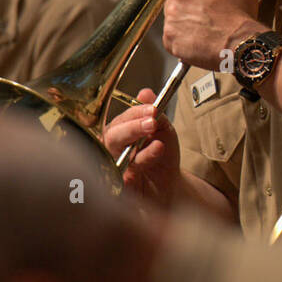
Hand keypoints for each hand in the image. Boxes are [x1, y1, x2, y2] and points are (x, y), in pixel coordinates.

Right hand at [102, 89, 181, 205]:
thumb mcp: (164, 132)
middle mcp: (112, 150)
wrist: (170, 189)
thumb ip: (155, 114)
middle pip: (112, 135)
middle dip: (132, 126)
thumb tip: (145, 93)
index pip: (122, 120)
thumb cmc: (162, 160)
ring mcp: (113, 168)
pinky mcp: (118, 185)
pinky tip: (156, 150)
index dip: (136, 111)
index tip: (153, 108)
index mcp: (121, 134)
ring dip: (135, 139)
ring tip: (155, 134)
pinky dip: (143, 159)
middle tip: (151, 121)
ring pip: (115, 151)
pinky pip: (125, 171)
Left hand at [161, 0, 265, 69]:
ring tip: (205, 28)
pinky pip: (172, 38)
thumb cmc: (242, 15)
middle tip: (203, 13)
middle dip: (184, 4)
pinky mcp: (169, 39)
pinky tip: (200, 39)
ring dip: (184, 22)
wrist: (240, 45)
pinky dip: (183, 40)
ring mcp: (171, 19)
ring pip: (172, 18)